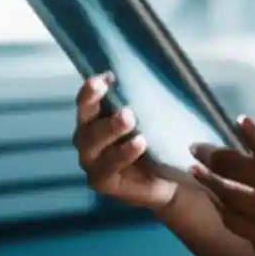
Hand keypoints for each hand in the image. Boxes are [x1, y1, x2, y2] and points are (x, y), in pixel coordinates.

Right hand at [72, 72, 178, 210]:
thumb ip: (145, 101)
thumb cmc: (158, 142)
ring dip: (110, 128)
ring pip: (92, 142)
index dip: (92, 88)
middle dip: (93, 101)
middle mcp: (88, 136)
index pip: (88, 98)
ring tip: (129, 118)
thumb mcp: (153, 119)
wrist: (169, 180)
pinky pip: (107, 166)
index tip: (105, 77)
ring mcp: (91, 160)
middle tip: (115, 91)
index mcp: (96, 116)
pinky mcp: (100, 180)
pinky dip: (123, 154)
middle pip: (85, 116)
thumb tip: (151, 75)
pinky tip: (140, 143)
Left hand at [190, 119, 254, 255]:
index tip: (196, 148)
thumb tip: (241, 124)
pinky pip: (248, 238)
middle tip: (197, 168)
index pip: (226, 164)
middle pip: (221, 192)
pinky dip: (243, 223)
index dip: (207, 154)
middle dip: (205, 177)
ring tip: (215, 188)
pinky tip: (246, 213)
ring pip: (229, 219)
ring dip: (218, 201)